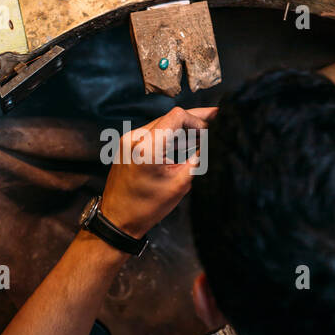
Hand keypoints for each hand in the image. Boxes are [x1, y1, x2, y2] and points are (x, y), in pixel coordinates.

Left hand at [99, 106, 215, 238]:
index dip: (198, 120)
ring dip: (183, 128)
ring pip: (163, 123)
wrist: (118, 218)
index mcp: (147, 148)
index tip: (211, 131)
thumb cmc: (146, 207)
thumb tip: (212, 142)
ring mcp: (129, 139)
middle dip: (194, 121)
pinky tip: (187, 141)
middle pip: (170, 117)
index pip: (177, 116)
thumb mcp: (180, 184)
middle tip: (216, 120)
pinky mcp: (128, 144)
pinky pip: (154, 132)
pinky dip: (171, 135)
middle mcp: (134, 138)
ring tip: (204, 134)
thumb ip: (197, 159)